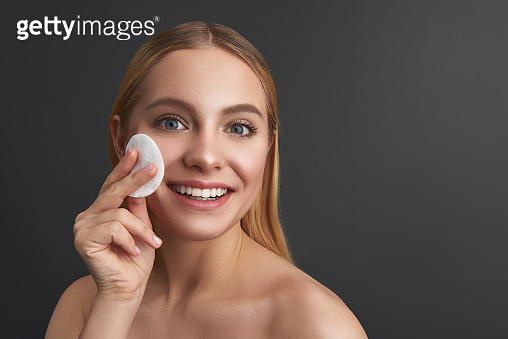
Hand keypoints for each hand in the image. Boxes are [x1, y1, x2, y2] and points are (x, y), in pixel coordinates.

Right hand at [73, 148, 162, 301]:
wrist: (128, 288)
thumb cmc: (136, 259)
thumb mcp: (142, 227)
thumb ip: (138, 206)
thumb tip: (143, 180)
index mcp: (100, 211)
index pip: (111, 185)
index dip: (124, 168)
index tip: (136, 151)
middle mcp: (87, 216)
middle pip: (113, 191)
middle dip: (135, 178)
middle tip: (153, 167)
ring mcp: (82, 227)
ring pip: (120, 214)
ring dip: (141, 230)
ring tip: (151, 243)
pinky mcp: (83, 239)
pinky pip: (115, 228)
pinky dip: (130, 240)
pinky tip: (133, 251)